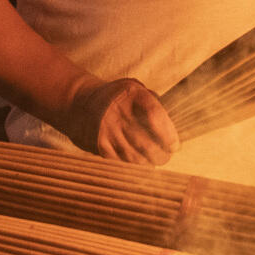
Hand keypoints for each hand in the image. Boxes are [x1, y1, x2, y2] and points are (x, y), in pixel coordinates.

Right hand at [60, 76, 178, 164]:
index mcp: (132, 94)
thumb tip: (174, 122)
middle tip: (166, 156)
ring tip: (155, 162)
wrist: (79, 103)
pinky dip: (133, 166)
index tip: (175, 146)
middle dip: (161, 155)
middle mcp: (118, 113)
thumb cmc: (117, 97)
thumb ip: (154, 100)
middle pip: (146, 143)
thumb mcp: (133, 88)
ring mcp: (107, 130)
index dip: (168, 134)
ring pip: (134, 157)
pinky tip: (140, 165)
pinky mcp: (99, 145)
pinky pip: (121, 162)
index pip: (155, 117)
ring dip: (149, 163)